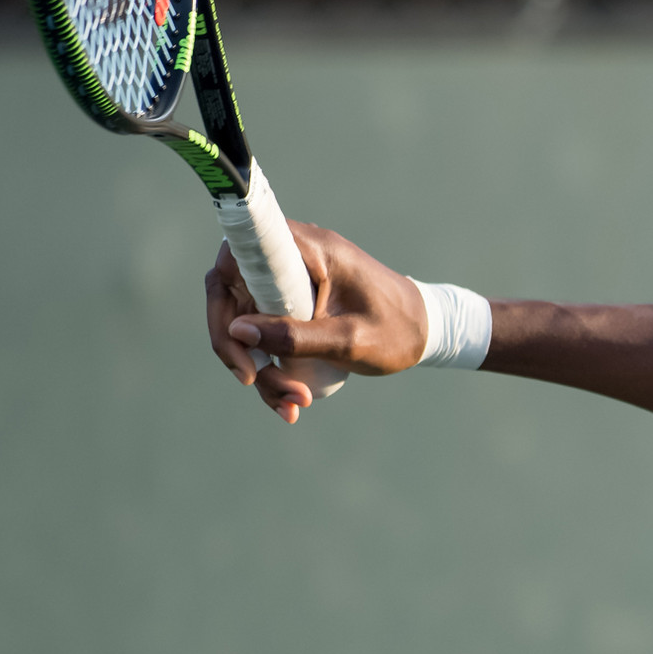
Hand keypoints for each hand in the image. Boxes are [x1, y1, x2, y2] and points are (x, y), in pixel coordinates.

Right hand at [205, 220, 428, 421]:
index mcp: (312, 249)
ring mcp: (293, 281)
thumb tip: (238, 330)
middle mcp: (295, 257)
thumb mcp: (350, 340)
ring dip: (259, 366)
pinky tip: (291, 401)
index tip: (237, 340)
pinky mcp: (295, 303)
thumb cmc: (399, 329)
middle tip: (254, 380)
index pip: (238, 254)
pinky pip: (265, 331)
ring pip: (247, 321)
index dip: (223, 297)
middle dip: (238, 345)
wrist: (429, 331)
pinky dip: (271, 366)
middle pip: (232, 294)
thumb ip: (296, 336)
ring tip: (292, 404)